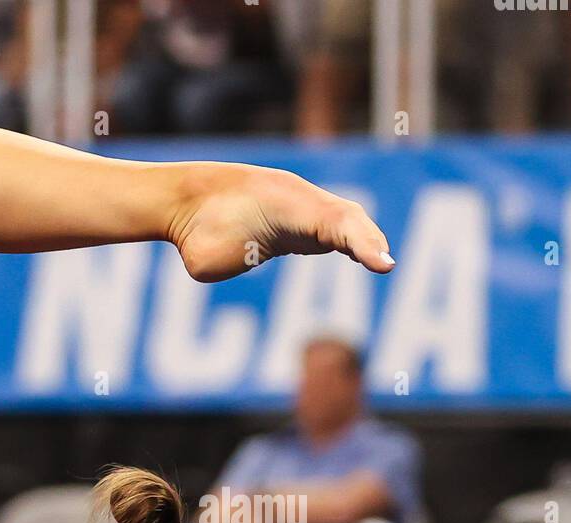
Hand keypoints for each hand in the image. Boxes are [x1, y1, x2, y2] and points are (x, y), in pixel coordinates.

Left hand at [168, 163, 395, 282]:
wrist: (184, 203)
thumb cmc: (196, 234)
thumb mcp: (207, 259)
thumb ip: (235, 271)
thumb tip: (258, 272)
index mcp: (282, 205)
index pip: (334, 221)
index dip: (361, 244)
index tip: (382, 265)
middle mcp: (297, 202)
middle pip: (345, 217)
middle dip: (368, 241)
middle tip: (387, 266)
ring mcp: (299, 210)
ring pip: (342, 219)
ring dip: (364, 241)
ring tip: (382, 263)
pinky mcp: (294, 225)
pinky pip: (332, 227)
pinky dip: (352, 241)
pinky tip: (366, 257)